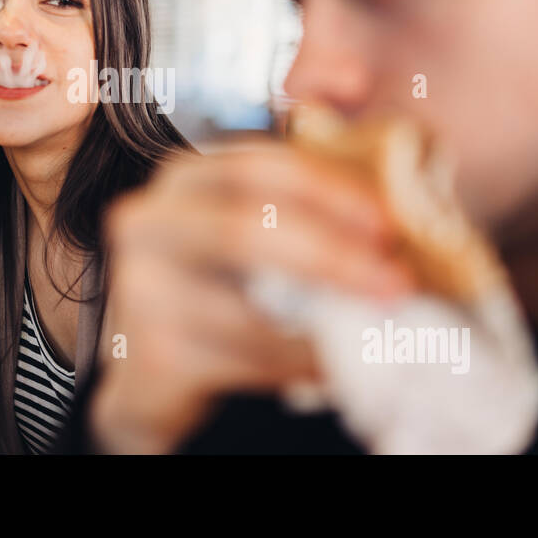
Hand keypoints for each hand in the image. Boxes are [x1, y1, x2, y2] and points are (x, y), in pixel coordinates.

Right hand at [88, 138, 418, 453]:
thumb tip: (397, 214)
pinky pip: (244, 359)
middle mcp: (148, 222)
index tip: (386, 222)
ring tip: (376, 332)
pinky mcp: (153, 352)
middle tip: (394, 281)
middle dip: (331, 254)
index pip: (254, 167)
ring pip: (245, 305)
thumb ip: (304, 212)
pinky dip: (299, 363)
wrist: (154, 370)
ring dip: (324, 322)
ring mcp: (140, 289)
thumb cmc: (218, 290)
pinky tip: (333, 366)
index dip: (326, 190)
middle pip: (243, 227)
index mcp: (182, 180)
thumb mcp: (250, 237)